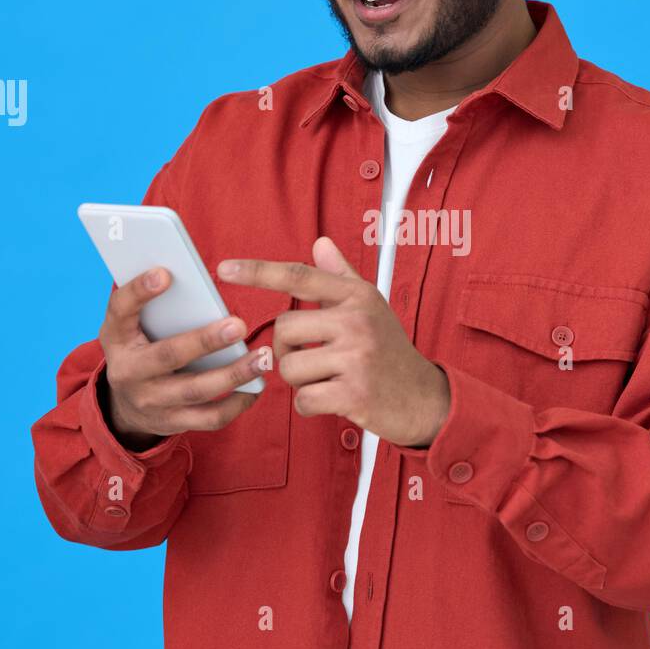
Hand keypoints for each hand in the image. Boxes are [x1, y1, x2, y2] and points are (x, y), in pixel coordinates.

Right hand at [98, 267, 271, 450]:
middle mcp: (128, 371)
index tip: (165, 273)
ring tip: (262, 358)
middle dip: (205, 340)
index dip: (139, 291)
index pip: (120, 309)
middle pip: (168, 355)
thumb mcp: (131, 325)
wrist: (124, 405)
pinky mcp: (172, 423)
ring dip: (233, 374)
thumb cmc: (138, 348)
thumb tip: (188, 276)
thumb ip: (152, 303)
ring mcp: (150, 401)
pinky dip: (237, 402)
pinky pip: (210, 418)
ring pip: (195, 390)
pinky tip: (256, 386)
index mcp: (116, 336)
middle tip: (239, 325)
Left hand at [217, 237, 450, 447]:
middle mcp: (357, 321)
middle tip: (313, 359)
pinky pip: (303, 399)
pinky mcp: (354, 393)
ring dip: (299, 381)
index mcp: (357, 296)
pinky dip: (310, 405)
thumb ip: (341, 276)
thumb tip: (320, 243)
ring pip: (288, 367)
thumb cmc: (391, 351)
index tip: (224, 268)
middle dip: (287, 349)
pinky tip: (332, 400)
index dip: (258, 271)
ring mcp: (356, 357)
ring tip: (327, 379)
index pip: (299, 276)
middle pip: (284, 328)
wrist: (425, 398)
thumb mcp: (371, 307)